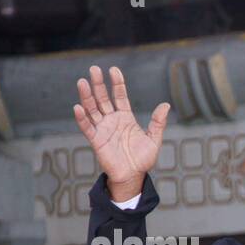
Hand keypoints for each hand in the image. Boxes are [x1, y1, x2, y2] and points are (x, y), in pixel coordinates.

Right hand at [73, 65, 169, 201]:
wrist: (133, 176)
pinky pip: (87, 127)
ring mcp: (103, 129)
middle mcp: (112, 120)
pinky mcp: (96, 140)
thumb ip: (158, 122)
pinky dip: (82, 118)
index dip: (117, 83)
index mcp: (125, 117)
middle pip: (103, 98)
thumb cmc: (143, 159)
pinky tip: (78, 107)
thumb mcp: (154, 139)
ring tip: (83, 82)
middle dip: (98, 84)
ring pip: (92, 109)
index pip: (119, 96)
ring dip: (87, 96)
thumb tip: (165, 104)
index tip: (114, 70)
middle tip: (94, 69)